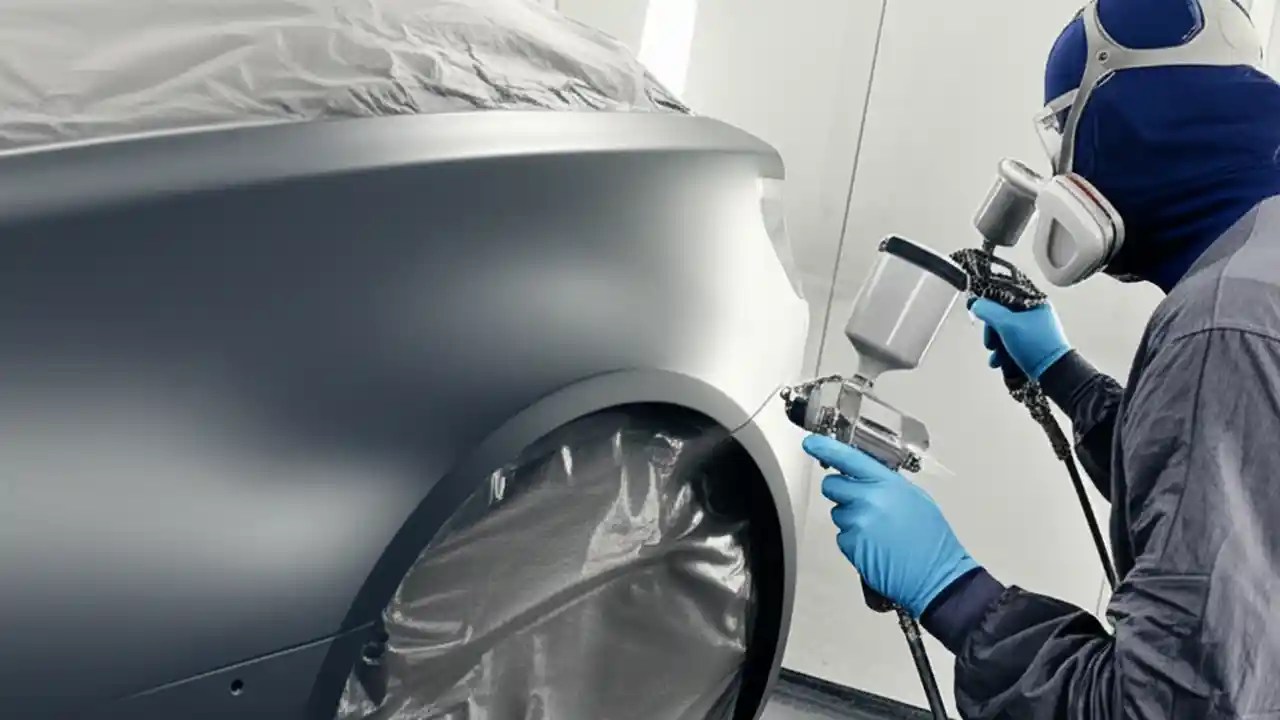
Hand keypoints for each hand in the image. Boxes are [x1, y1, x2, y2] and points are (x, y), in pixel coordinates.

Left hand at [803, 435, 978, 617]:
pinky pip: (842, 535)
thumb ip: (887, 485)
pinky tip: (875, 546)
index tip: (812, 444)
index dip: (826, 449)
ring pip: (837, 513)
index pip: (849, 459)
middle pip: (832, 486)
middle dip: (842, 492)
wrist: (935, 576)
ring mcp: (857, 522)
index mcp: (888, 483)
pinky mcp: (851, 545)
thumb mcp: (916, 499)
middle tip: (863, 504)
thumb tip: (867, 480)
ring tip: (878, 532)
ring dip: (851, 519)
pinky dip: (854, 540)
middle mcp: (869, 499)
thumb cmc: (932, 541)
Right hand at [969, 298, 1070, 379]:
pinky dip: (1003, 352)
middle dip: (992, 331)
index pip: (1005, 295)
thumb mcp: (1007, 324)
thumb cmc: (1036, 346)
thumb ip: (989, 311)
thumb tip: (977, 304)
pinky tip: (1000, 361)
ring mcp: (1034, 331)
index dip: (989, 303)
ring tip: (997, 356)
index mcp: (1034, 302)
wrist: (1054, 372)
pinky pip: (1012, 344)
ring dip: (996, 344)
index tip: (979, 311)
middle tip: (990, 342)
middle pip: (1002, 315)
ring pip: (1005, 331)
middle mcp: (1035, 314)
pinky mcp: (1032, 345)